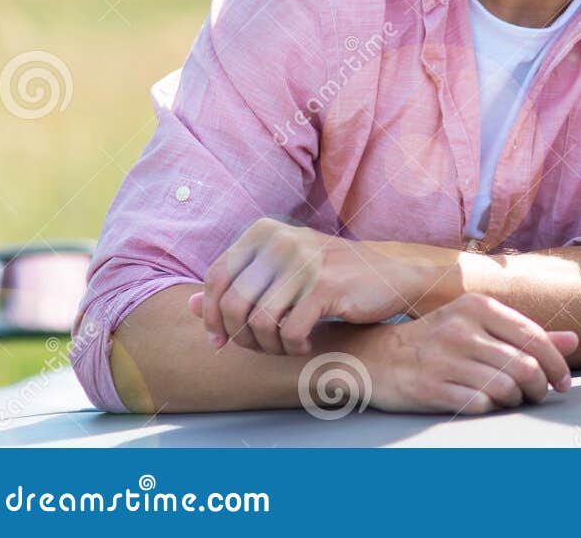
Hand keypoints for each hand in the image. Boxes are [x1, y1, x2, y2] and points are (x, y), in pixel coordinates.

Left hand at [191, 217, 421, 354]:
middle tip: (260, 349)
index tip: (222, 341)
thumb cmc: (332, 277)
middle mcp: (282, 240)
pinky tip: (304, 344)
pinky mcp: (325, 286)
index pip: (216, 277)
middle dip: (240, 337)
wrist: (392, 277)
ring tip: (284, 347)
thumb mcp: (281, 274)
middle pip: (232, 303)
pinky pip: (288, 331)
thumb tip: (187, 306)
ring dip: (267, 346)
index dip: (211, 315)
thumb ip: (236, 288)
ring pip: (259, 321)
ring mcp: (305, 261)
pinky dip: (292, 347)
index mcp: (265, 231)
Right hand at [358, 292, 577, 413]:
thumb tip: (573, 341)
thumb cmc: (437, 340)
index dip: (556, 363)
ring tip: (513, 399)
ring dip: (517, 400)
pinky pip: (479, 404)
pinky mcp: (431, 388)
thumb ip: (525, 333)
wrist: (376, 357)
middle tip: (539, 394)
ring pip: (505, 387)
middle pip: (523, 365)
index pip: (533, 336)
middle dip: (540, 386)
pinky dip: (492, 408)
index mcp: (477, 306)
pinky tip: (489, 404)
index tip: (563, 382)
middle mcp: (461, 329)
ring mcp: (444, 359)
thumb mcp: (478, 324)